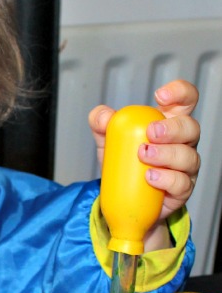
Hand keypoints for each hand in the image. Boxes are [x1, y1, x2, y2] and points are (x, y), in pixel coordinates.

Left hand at [89, 79, 200, 220]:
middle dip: (173, 128)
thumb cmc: (124, 163)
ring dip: (167, 154)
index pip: (185, 101)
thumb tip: (103, 117)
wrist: (122, 199)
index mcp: (169, 123)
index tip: (160, 96)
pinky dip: (166, 180)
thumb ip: (102, 124)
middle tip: (151, 132)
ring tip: (144, 155)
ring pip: (188, 156)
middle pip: (191, 128)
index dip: (180, 92)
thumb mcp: (108, 141)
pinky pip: (181, 184)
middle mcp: (183, 143)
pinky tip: (150, 177)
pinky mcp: (182, 190)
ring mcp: (185, 167)